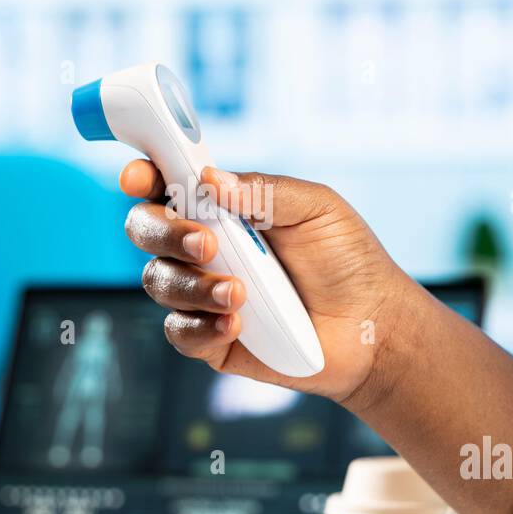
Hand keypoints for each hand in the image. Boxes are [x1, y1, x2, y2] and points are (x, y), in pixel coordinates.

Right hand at [121, 161, 417, 406]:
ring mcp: (204, 293)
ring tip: (240, 294)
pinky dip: (199, 326)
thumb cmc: (348, 260)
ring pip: (159, 281)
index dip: (144, 175)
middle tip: (207, 243)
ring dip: (191, 285)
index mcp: (223, 207)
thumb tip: (209, 179)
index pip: (168, 183)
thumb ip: (265, 192)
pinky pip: (179, 332)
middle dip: (163, 231)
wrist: (374, 326)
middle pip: (146, 229)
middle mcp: (204, 247)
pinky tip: (236, 324)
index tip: (138, 178)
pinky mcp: (211, 338)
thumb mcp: (318, 209)